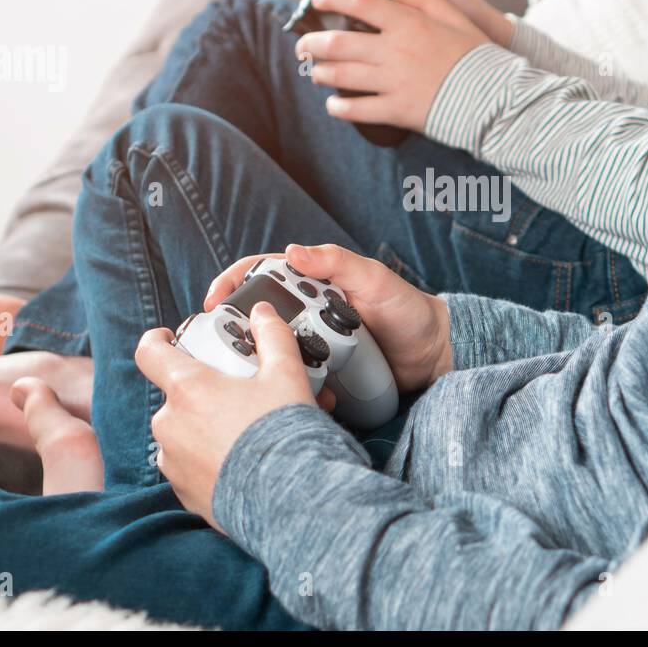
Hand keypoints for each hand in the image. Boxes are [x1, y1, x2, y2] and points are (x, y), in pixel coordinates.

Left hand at [135, 303, 334, 527]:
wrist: (286, 498)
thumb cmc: (281, 433)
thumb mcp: (286, 374)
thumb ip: (272, 336)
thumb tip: (263, 313)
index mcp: (187, 388)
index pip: (149, 353)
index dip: (155, 340)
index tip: (165, 337)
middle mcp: (170, 423)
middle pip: (177, 395)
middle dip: (204, 392)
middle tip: (238, 395)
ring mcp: (172, 460)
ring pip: (183, 432)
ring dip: (205, 428)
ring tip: (245, 432)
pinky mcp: (183, 492)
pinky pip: (189, 465)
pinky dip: (208, 460)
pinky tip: (240, 461)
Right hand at [204, 243, 452, 392]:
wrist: (434, 356)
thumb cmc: (408, 310)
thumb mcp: (375, 280)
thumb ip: (338, 262)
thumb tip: (295, 251)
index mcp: (312, 281)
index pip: (259, 274)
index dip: (231, 284)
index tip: (213, 303)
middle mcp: (306, 311)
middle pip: (257, 317)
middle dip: (236, 331)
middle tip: (224, 349)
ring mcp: (312, 342)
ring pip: (271, 351)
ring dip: (261, 363)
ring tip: (254, 375)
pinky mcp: (321, 372)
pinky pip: (294, 378)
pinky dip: (288, 385)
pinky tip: (289, 395)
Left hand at [295, 0, 488, 132]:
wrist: (494, 97)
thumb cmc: (477, 54)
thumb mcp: (455, 17)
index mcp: (409, 23)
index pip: (359, 2)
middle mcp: (395, 50)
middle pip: (338, 42)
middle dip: (313, 43)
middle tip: (303, 45)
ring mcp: (393, 82)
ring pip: (342, 75)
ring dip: (322, 73)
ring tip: (316, 73)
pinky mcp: (397, 110)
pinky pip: (358, 110)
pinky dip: (340, 108)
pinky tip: (333, 105)